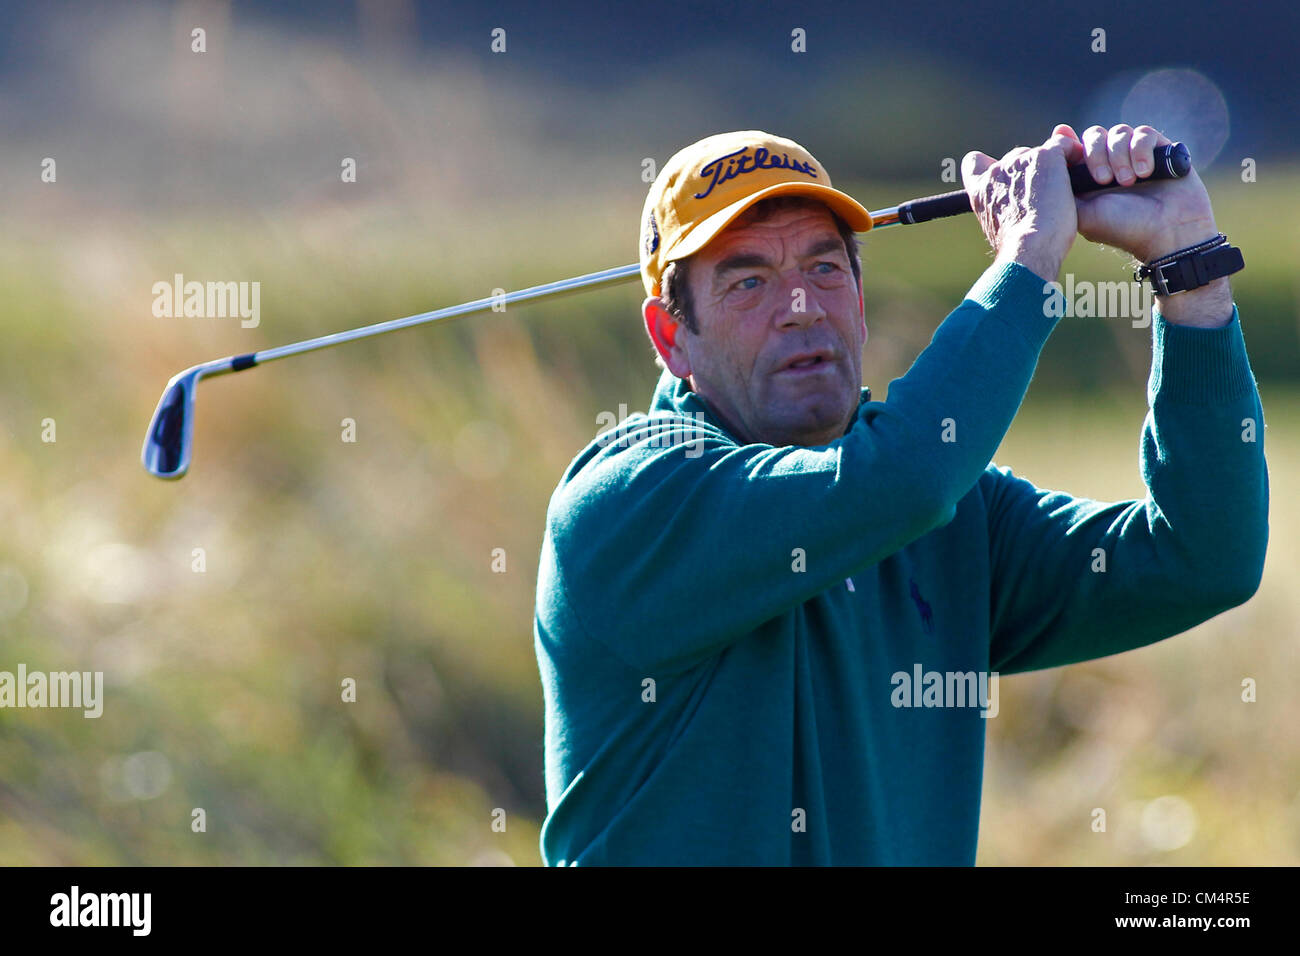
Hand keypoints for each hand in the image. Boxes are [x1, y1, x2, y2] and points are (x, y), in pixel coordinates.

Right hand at [961, 131, 1081, 281]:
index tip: (1007, 177)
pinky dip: (1073, 156)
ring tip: (1064, 192)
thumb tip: (1017, 209)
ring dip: (1053, 167)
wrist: (1029, 250)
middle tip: (1047, 196)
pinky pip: (1063, 145)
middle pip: (1017, 157)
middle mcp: (995, 171)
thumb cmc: (1019, 250)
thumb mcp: (1000, 230)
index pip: (975, 163)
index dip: (991, 166)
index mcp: (980, 190)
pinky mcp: (1044, 157)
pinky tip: (1081, 175)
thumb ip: (1002, 210)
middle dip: (1032, 171)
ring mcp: (1019, 161)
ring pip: (1041, 153)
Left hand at [1061, 122, 1219, 262]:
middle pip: (1094, 135)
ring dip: (1120, 155)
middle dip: (1097, 154)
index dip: (1073, 146)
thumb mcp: (1082, 213)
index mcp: (1090, 176)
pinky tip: (1145, 172)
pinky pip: (1144, 133)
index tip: (1074, 154)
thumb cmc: (1123, 228)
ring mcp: (1136, 156)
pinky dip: (1141, 149)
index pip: (1076, 147)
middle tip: (1104, 180)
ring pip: (1119, 132)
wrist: (1168, 234)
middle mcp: (1112, 163)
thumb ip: (1063, 188)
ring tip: (1130, 181)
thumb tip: (1047, 159)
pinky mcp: (1160, 150)